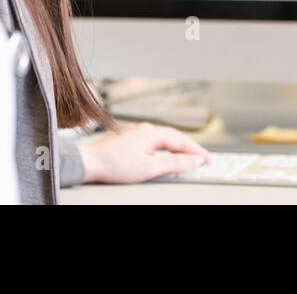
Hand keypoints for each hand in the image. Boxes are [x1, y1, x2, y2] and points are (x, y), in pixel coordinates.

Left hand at [78, 122, 211, 183]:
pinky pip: (153, 142)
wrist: (88, 162)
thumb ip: (174, 164)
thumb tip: (193, 160)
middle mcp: (144, 129)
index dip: (197, 151)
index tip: (208, 160)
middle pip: (174, 138)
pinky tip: (164, 157)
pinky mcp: (128, 139)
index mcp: (152, 133)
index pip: (182, 141)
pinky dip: (164, 150)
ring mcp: (135, 132)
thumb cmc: (113, 164)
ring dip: (176, 149)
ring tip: (186, 161)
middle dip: (189, 149)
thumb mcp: (149, 168)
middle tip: (201, 161)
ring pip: (163, 140)